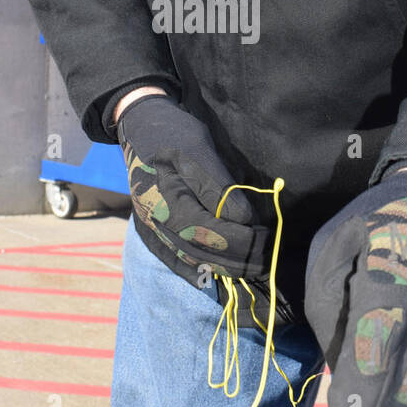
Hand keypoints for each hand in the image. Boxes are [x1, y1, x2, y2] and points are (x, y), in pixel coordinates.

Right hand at [117, 96, 270, 287]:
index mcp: (169, 199)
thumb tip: (242, 219)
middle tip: (266, 262)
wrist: (140, 125)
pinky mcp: (149, 227)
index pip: (210, 232)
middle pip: (200, 250)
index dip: (240, 241)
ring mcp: (150, 226)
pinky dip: (189, 271)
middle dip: (236, 259)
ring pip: (187, 257)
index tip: (266, 241)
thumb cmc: (174, 133)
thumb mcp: (199, 149)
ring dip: (220, 268)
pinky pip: (168, 257)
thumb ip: (218, 186)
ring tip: (249, 270)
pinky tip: (208, 281)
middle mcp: (156, 219)